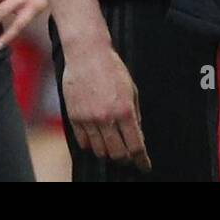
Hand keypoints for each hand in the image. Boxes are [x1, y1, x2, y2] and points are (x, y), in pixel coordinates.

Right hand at [61, 38, 150, 172]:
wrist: (87, 52)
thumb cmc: (112, 68)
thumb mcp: (132, 90)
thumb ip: (135, 115)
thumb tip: (138, 136)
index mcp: (125, 110)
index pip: (136, 146)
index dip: (142, 160)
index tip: (144, 167)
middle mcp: (107, 117)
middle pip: (117, 154)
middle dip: (125, 160)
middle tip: (128, 158)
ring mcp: (89, 118)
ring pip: (99, 150)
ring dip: (107, 152)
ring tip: (111, 147)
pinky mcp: (74, 116)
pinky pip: (83, 141)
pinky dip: (90, 144)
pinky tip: (96, 140)